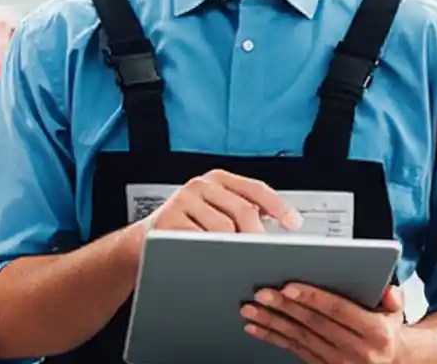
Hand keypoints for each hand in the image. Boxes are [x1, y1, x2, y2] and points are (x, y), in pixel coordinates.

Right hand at [133, 169, 303, 240]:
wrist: (142, 242)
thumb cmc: (186, 227)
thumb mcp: (213, 211)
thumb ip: (241, 210)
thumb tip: (277, 225)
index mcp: (216, 179)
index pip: (255, 189)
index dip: (278, 206)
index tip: (294, 223)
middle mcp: (200, 185)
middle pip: (242, 210)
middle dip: (258, 235)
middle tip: (265, 252)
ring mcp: (183, 201)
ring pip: (223, 229)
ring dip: (233, 247)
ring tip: (235, 258)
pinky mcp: (169, 222)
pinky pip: (200, 240)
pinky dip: (209, 251)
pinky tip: (210, 256)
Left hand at [241, 283, 405, 363]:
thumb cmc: (387, 331)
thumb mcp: (397, 314)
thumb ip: (393, 298)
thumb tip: (389, 291)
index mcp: (375, 333)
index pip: (338, 311)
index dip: (313, 297)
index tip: (290, 286)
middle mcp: (357, 351)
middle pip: (313, 323)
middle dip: (284, 306)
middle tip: (262, 293)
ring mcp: (338, 362)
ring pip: (299, 338)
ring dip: (271, 322)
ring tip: (250, 309)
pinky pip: (294, 350)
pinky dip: (272, 338)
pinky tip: (256, 327)